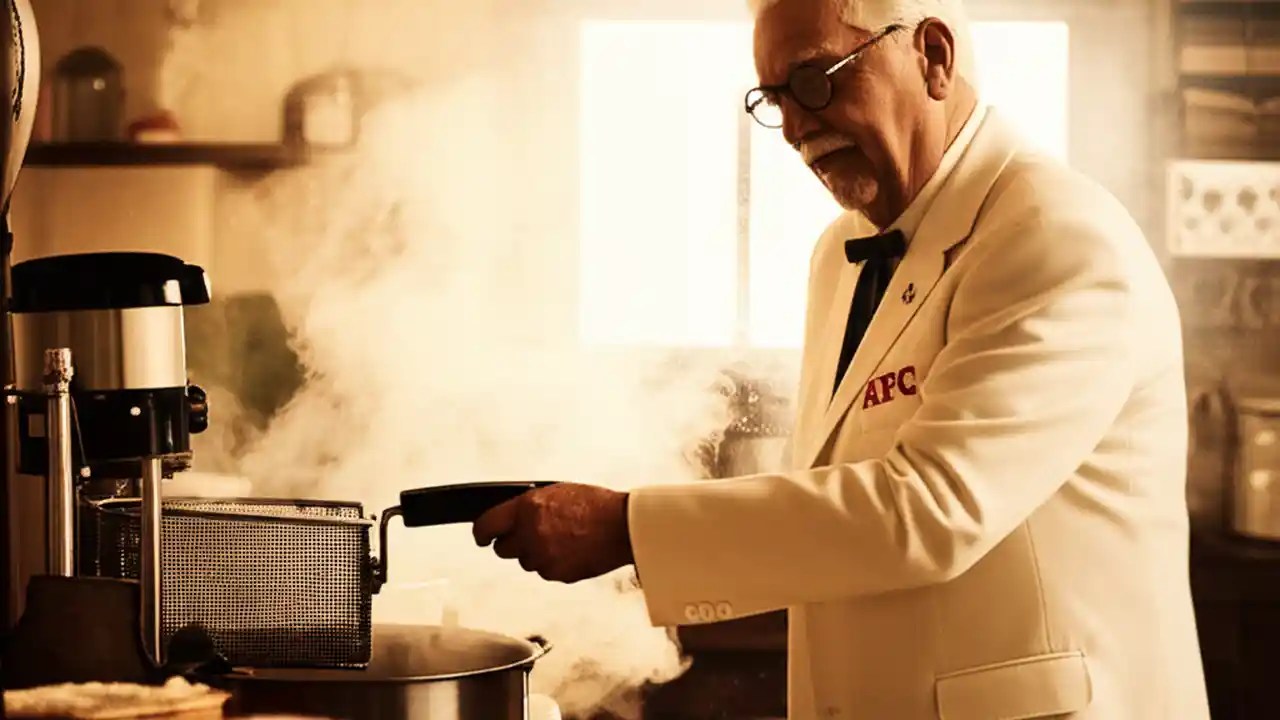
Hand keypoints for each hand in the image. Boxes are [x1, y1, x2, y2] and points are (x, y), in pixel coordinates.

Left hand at [472, 482, 633, 582]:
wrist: (623, 526)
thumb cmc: (597, 505)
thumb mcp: (557, 492)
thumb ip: (531, 506)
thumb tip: (515, 515)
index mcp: (528, 508)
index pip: (486, 525)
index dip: (481, 532)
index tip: (481, 536)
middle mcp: (530, 534)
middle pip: (501, 549)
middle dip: (511, 543)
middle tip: (527, 537)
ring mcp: (542, 557)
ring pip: (525, 561)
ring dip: (534, 554)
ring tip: (559, 541)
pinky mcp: (556, 574)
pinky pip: (544, 571)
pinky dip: (552, 564)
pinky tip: (570, 551)